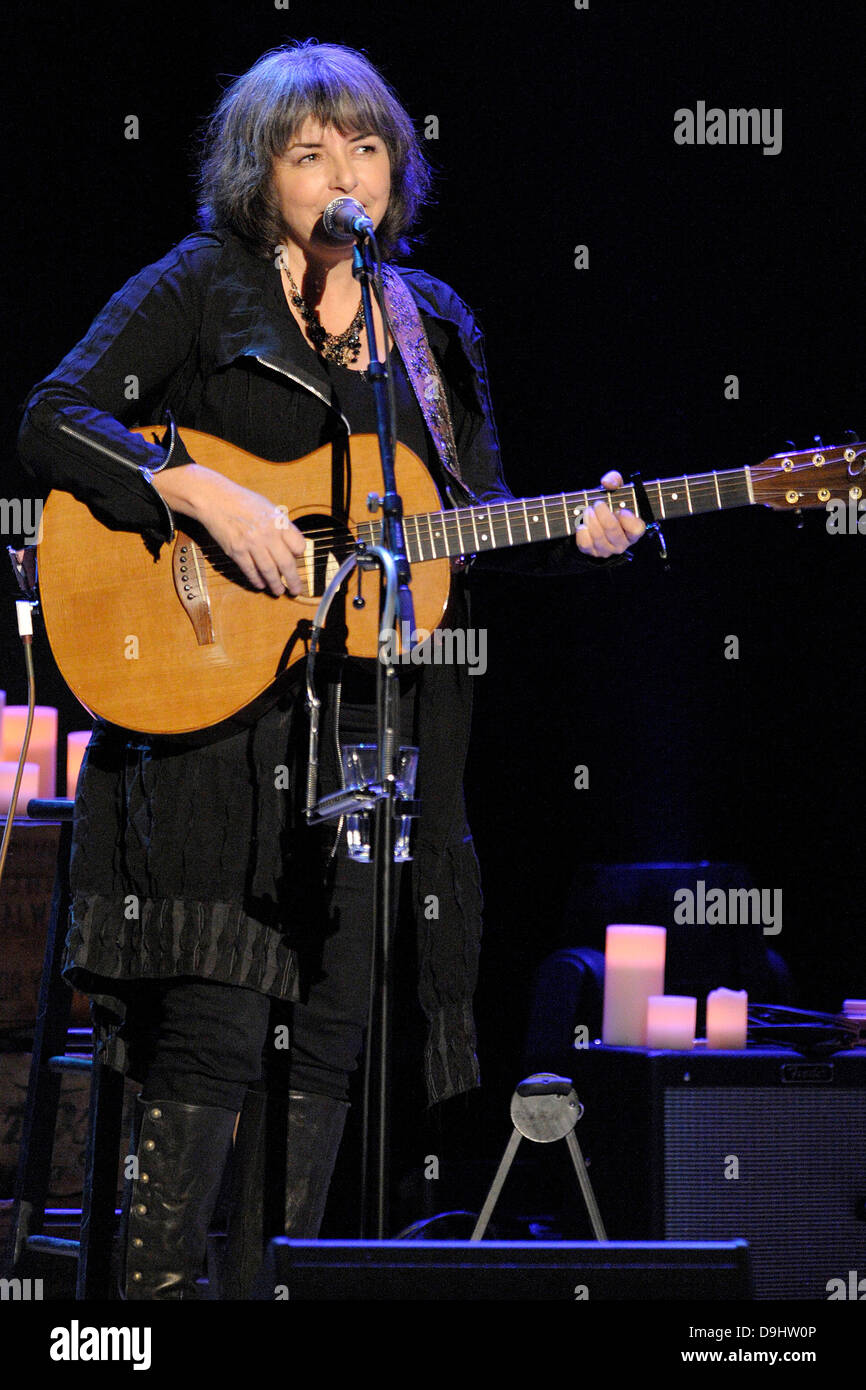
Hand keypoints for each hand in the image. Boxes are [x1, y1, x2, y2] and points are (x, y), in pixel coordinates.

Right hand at [152, 464, 306, 595]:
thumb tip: (290, 544)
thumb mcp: (268, 508)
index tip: (298, 559)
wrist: (215, 499)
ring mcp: (251, 544)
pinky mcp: (236, 551)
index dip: (300, 554)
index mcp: (278, 522)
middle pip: (286, 563)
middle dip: (293, 580)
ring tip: (279, 591)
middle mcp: (267, 534)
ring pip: (268, 571)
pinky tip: (261, 585)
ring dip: (275, 584)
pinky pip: (250, 570)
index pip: (298, 545)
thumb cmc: (241, 501)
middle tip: (296, 589)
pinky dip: (256, 580)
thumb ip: (280, 526)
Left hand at [575, 471, 645, 556]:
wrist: (592, 518)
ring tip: (588, 510)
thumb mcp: (614, 490)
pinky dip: (582, 533)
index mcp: (633, 528)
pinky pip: (586, 545)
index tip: (621, 510)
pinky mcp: (592, 552)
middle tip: (597, 504)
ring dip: (591, 521)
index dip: (629, 520)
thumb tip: (608, 483)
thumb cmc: (608, 504)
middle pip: (613, 531)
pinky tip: (581, 525)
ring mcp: (607, 549)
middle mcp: (622, 542)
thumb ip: (615, 480)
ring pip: (599, 537)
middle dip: (603, 515)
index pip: (637, 529)